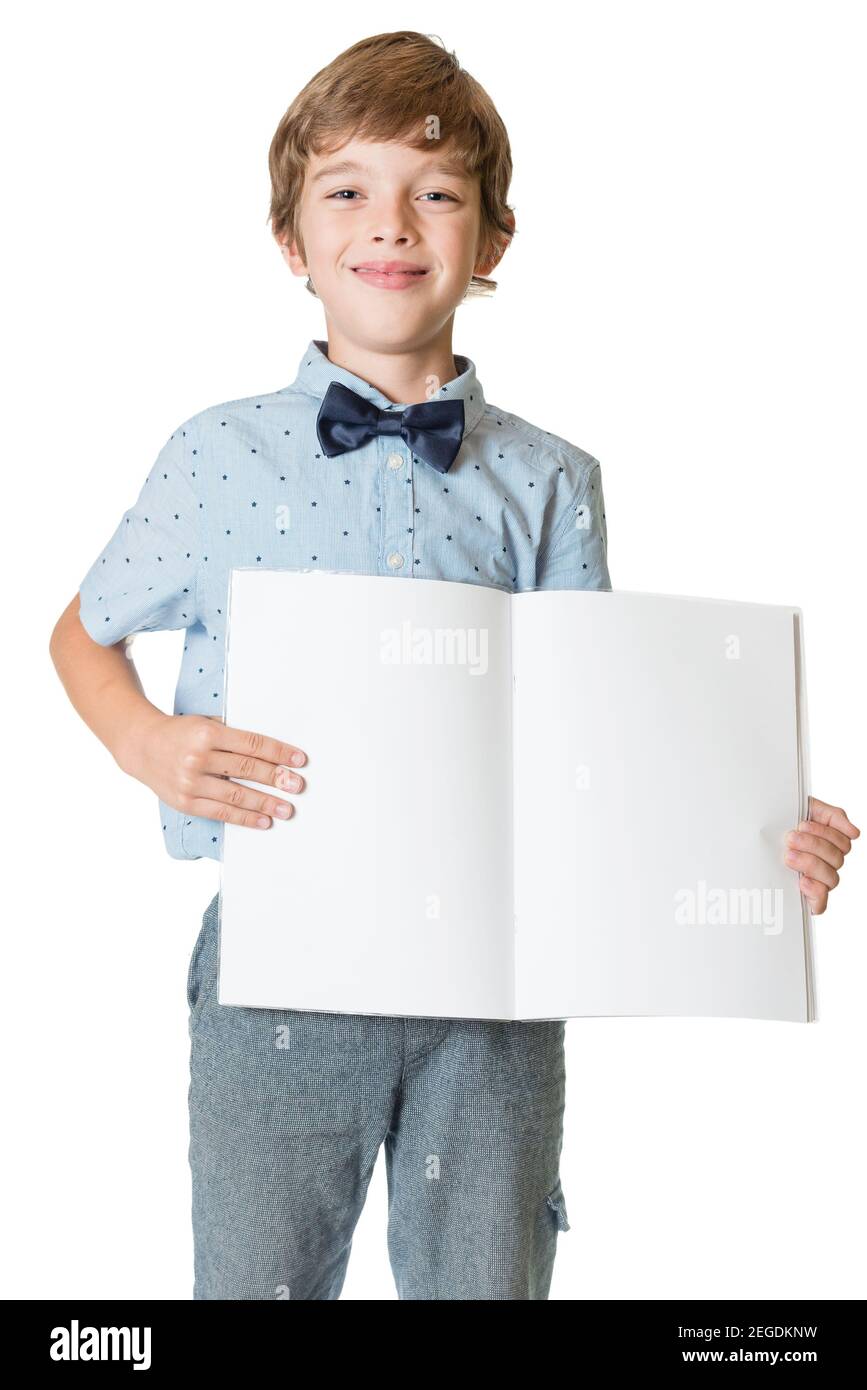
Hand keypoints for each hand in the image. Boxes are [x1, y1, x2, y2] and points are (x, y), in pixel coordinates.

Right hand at [120, 710, 306, 829]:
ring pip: (237, 795)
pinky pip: (221, 812)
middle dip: (277, 778)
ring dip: (266, 803)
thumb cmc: (180, 732)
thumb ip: (232, 735)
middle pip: (247, 770)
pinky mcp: (186, 802)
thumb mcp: (205, 723)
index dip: (278, 753)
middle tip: (297, 786)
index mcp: (207, 733)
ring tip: (286, 809)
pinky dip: (245, 818)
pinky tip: (263, 820)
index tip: (299, 760)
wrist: (141, 745)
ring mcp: (191, 782)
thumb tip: (271, 752)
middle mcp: (198, 757)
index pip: (252, 744)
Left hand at [785, 796, 859, 913]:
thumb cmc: (780, 824)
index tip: (802, 824)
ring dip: (810, 863)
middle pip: (837, 859)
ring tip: (788, 856)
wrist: (753, 837)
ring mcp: (819, 882)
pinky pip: (821, 903)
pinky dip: (815, 891)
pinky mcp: (807, 900)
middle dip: (813, 845)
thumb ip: (832, 816)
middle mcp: (828, 864)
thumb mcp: (804, 810)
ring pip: (832, 878)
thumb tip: (854, 833)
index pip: (843, 842)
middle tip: (790, 838)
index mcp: (830, 844)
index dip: (825, 833)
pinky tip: (802, 881)